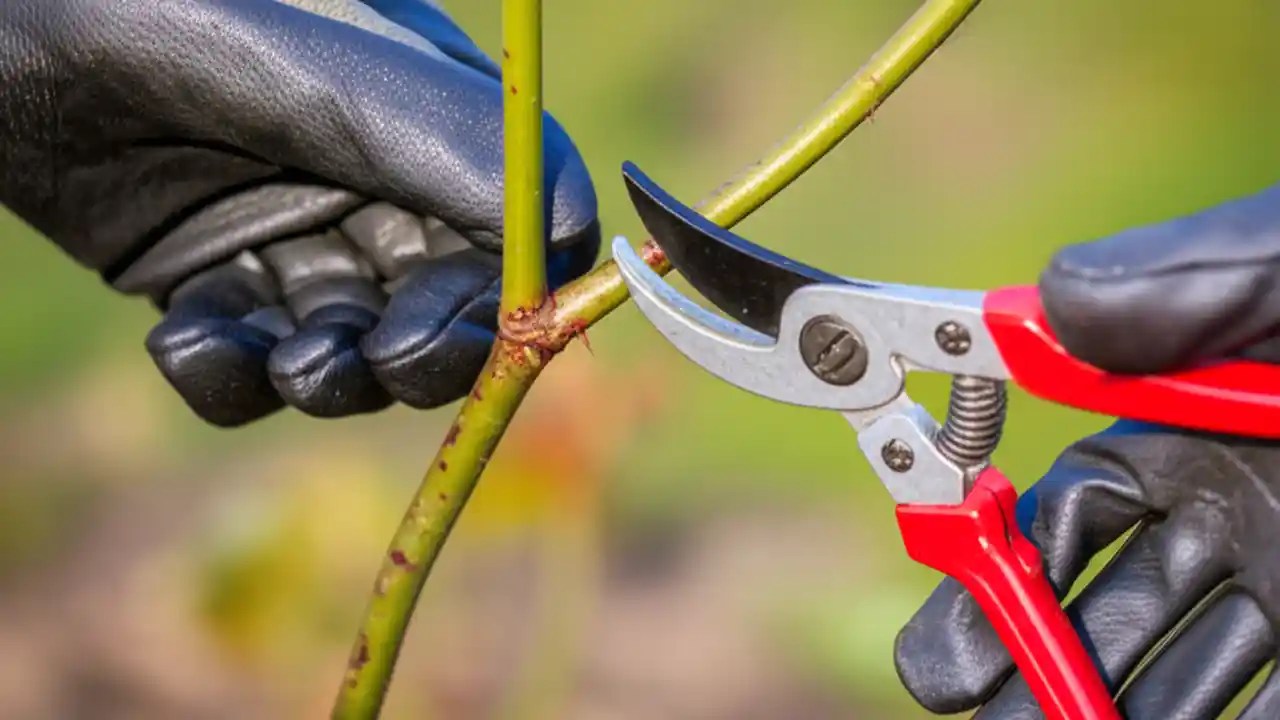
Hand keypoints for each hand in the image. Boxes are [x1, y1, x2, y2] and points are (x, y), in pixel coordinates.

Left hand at [0, 0, 598, 425]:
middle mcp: (361, 171)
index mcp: (416, 101)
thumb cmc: (136, 5)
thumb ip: (433, 134)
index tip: (499, 329)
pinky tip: (188, 342)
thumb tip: (569, 228)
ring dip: (325, 371)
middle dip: (422, 343)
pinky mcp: (205, 281)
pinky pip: (247, 363)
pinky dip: (228, 374)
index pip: (518, 207)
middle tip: (382, 359)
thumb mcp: (296, 59)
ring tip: (280, 359)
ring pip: (350, 345)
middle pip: (443, 295)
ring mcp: (281, 229)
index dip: (519, 279)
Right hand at [894, 184, 1279, 718]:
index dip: (999, 547)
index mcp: (1194, 417)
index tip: (954, 603)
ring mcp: (1279, 566)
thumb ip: (1184, 279)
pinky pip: (1266, 698)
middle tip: (965, 700)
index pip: (1072, 495)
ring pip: (1167, 659)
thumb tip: (1040, 303)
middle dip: (1024, 646)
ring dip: (1092, 701)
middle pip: (1097, 591)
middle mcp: (1228, 500)